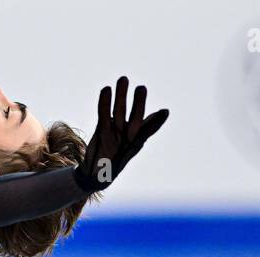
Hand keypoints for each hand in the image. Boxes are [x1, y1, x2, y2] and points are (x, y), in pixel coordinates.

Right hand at [74, 76, 168, 191]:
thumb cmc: (109, 172)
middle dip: (138, 103)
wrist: (94, 174)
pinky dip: (105, 103)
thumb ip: (118, 160)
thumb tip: (133, 148)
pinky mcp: (103, 127)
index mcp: (135, 145)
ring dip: (121, 96)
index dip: (155, 122)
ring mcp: (115, 129)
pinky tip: (106, 90)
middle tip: (141, 89)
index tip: (164, 112)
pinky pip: (104, 113)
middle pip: (135, 116)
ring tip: (123, 79)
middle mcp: (127, 135)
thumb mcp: (114, 167)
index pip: (147, 132)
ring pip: (120, 110)